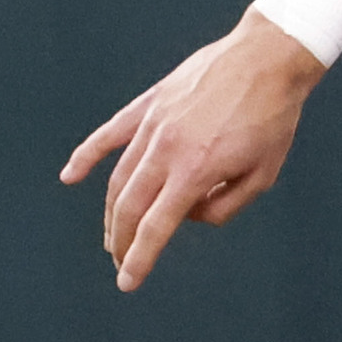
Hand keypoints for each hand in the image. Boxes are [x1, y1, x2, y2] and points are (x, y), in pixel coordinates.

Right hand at [60, 13, 328, 291]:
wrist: (267, 58)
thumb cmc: (272, 119)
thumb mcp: (262, 176)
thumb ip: (223, 207)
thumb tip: (187, 217)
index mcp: (196, 171)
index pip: (157, 227)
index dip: (139, 259)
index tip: (127, 283)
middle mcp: (167, 149)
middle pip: (130, 207)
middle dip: (122, 242)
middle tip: (121, 263)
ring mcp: (153, 124)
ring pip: (119, 177)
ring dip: (113, 212)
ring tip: (113, 236)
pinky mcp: (150, 103)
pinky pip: (110, 134)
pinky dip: (88, 156)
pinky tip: (70, 176)